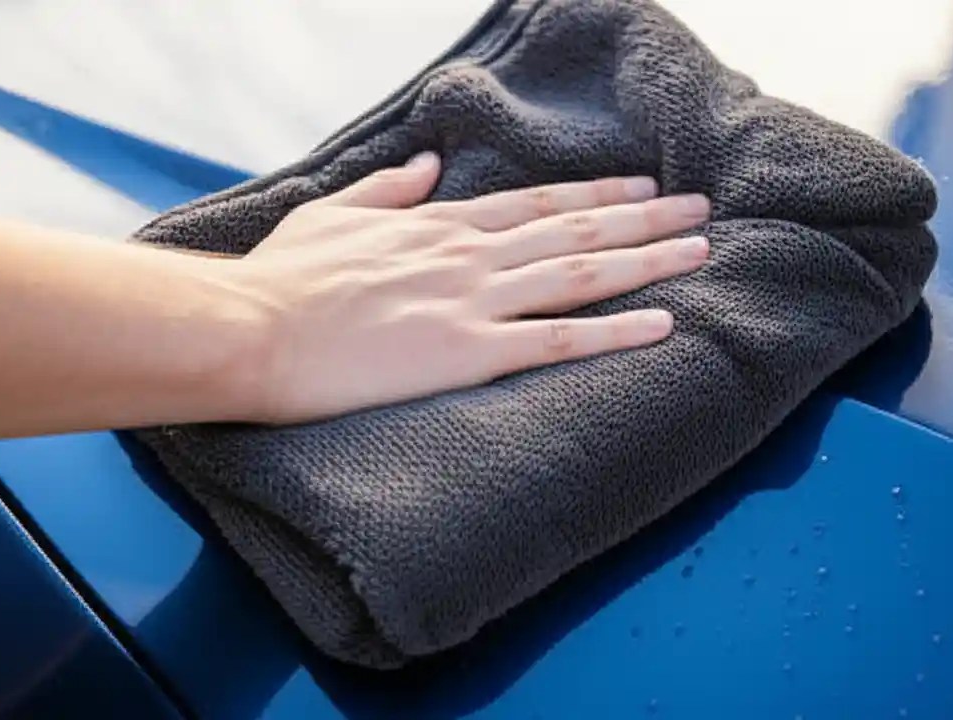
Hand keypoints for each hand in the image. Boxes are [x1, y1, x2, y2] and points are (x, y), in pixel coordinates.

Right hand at [219, 152, 710, 423]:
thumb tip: (427, 165)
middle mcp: (471, 254)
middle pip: (578, 232)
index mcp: (440, 224)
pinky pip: (559, 338)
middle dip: (646, 220)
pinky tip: (662, 324)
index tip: (642, 188)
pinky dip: (616, 330)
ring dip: (650, 261)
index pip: (539, 204)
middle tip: (700, 211)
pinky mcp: (468, 351)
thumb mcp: (331, 213)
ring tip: (701, 251)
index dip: (597, 196)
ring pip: (583, 275)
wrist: (252, 330)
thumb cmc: (282, 279)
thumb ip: (387, 189)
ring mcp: (475, 300)